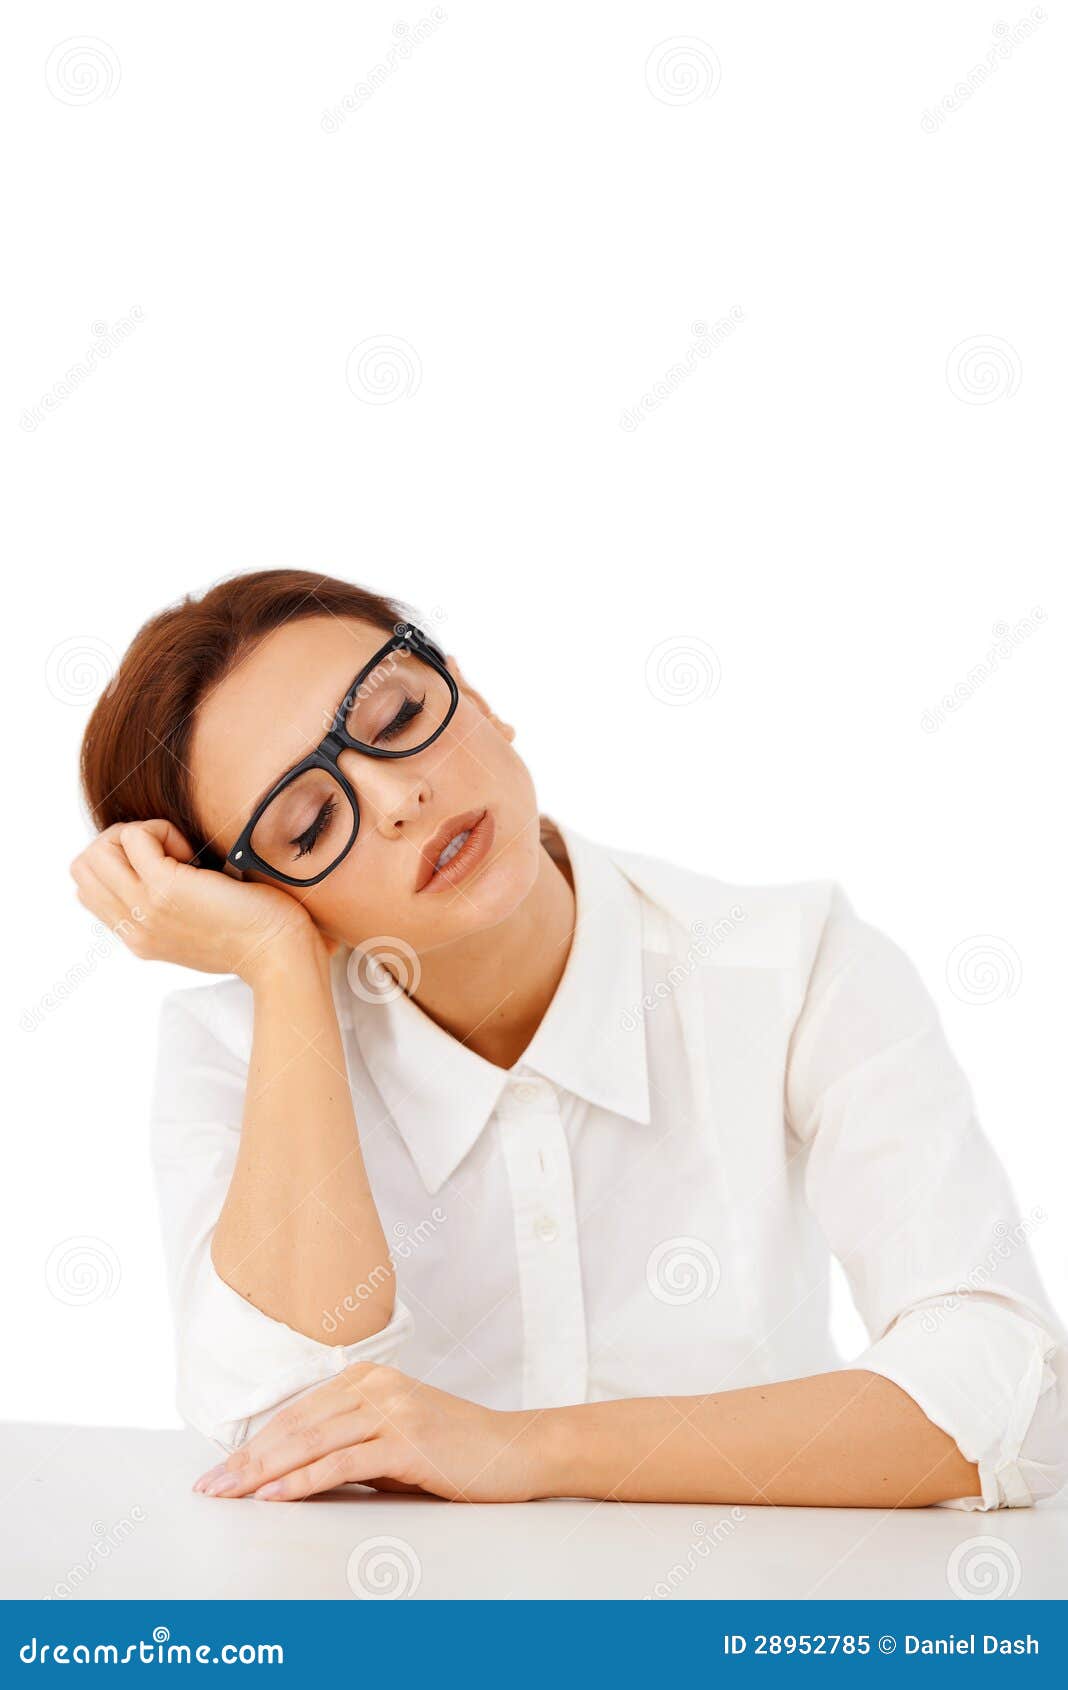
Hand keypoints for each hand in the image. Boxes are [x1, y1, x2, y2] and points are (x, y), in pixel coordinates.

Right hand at [70, 819, 326, 983]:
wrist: (278, 953)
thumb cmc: (253, 932)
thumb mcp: (196, 926)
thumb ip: (166, 908)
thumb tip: (155, 864)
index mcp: (138, 938)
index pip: (88, 888)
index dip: (119, 863)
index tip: (165, 866)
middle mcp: (134, 928)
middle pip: (83, 866)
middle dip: (121, 844)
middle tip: (168, 854)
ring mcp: (145, 909)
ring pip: (99, 850)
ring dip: (138, 836)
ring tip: (179, 854)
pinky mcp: (165, 889)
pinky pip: (135, 836)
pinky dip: (161, 830)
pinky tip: (192, 852)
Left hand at [193, 1364, 554, 1502]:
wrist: (513, 1451)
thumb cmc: (451, 1450)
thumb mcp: (391, 1438)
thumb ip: (346, 1442)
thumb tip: (288, 1470)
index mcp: (366, 1377)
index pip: (296, 1413)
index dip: (253, 1444)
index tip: (219, 1471)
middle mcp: (374, 1385)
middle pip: (295, 1426)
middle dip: (245, 1460)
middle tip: (208, 1487)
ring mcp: (391, 1409)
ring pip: (310, 1441)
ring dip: (262, 1472)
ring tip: (227, 1494)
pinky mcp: (406, 1440)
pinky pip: (341, 1462)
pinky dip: (301, 1481)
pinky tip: (273, 1497)